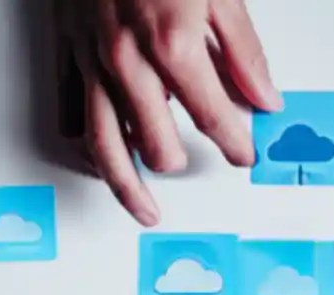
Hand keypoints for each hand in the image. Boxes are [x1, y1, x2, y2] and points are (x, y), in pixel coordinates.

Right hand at [58, 0, 281, 225]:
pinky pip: (74, 110)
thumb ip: (244, 51)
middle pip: (156, 143)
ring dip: (127, 184)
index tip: (246, 154)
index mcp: (173, 46)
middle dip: (182, 162)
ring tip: (144, 209)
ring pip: (106, 144)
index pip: (214, 118)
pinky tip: (101, 155)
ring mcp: (91, 60)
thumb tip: (267, 99)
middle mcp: (128, 63)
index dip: (235, 144)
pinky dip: (87, 139)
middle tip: (201, 168)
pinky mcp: (66, 50)